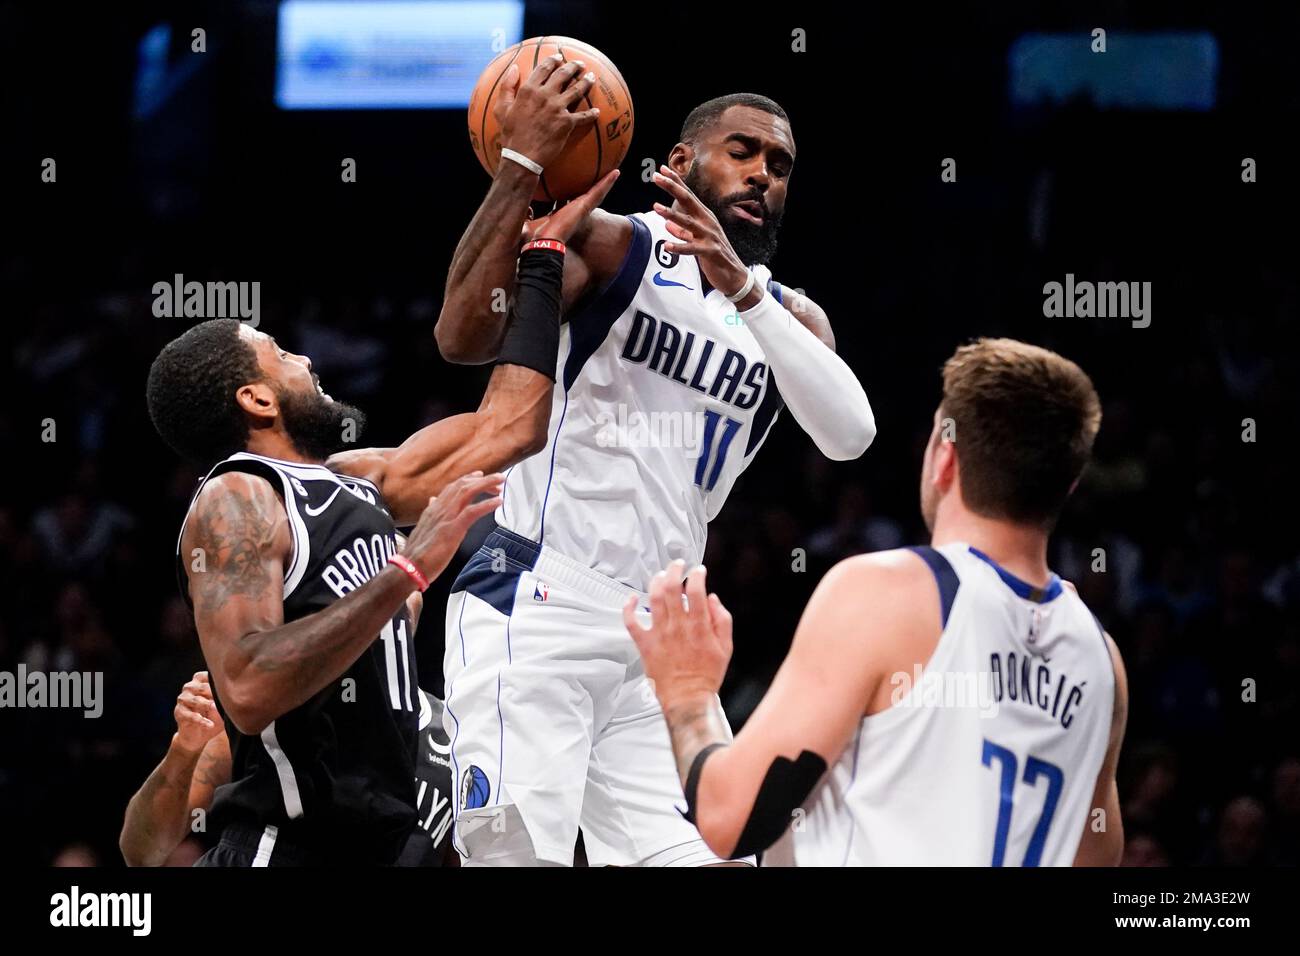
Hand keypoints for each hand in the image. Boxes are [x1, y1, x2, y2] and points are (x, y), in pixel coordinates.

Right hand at [173, 671, 223, 755]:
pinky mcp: (179, 712)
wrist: (199, 736)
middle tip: (225, 698)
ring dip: (206, 704)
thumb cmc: (214, 717)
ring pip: (195, 700)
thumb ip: (226, 701)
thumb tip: (232, 697)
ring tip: (215, 709)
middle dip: (213, 693)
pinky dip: (201, 720)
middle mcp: (190, 688)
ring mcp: (183, 699)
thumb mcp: (223, 708)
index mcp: (201, 682)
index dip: (219, 680)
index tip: (231, 684)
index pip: (208, 676)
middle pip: (202, 687)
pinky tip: (209, 724)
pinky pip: (190, 715)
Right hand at [400, 472, 503, 581]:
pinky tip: (497, 502)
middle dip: (482, 479)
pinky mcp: (452, 530)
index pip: (452, 487)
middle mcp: (439, 509)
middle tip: (498, 479)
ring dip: (486, 485)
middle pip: (462, 486)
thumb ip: (431, 513)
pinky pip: (471, 512)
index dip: (467, 479)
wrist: (409, 568)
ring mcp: (445, 518)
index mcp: (433, 509)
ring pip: (467, 493)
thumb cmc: (417, 553)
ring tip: (501, 483)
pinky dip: (486, 504)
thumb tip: (432, 501)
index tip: (480, 475)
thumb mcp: (424, 528)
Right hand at [497, 53, 599, 170]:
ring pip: (577, 90)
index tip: (559, 57)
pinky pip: (583, 116)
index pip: (544, 68)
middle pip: (563, 75)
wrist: (522, 156)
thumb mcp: (501, 109)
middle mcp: (545, 95)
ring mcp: (558, 108)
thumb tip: (514, 68)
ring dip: (586, 82)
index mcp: (529, 90)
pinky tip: (597, 112)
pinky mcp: (567, 123)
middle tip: (580, 64)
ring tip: (592, 77)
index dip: (553, 60)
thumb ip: (507, 86)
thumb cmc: (510, 134)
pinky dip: (591, 114)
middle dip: (573, 66)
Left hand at [522, 169, 619, 243]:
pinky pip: (598, 192)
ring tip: (613, 173)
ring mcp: (580, 210)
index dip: (565, 196)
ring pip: (595, 194)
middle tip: (595, 176)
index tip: (565, 188)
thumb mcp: (526, 222)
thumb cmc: (533, 239)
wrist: (542, 244)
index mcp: (558, 217)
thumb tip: (522, 206)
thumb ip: (524, 213)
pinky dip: (607, 182)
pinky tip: (616, 172)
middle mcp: (572, 213)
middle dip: (588, 188)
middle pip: (582, 198)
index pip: (563, 204)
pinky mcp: (585, 207)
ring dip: (604, 183)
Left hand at [623, 560, 733, 711]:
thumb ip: (722, 620)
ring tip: (661, 575)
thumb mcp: (726, 647)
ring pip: (653, 598)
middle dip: (674, 570)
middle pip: (671, 588)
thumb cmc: (708, 675)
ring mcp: (659, 635)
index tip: (698, 570)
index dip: (697, 575)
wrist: (687, 699)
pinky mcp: (645, 645)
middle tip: (678, 564)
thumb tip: (712, 598)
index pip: (695, 590)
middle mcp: (677, 627)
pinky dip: (629, 607)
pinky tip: (632, 598)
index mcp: (698, 626)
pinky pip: (631, 622)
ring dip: (656, 582)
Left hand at [651, 165, 751, 301]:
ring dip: (671, 215)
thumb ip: (683, 232)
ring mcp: (710, 236)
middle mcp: (707, 222)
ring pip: (688, 223)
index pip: (688, 195)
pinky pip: (692, 249)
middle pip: (688, 201)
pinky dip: (679, 247)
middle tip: (656, 177)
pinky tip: (666, 245)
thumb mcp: (697, 240)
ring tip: (656, 207)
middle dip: (672, 188)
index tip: (661, 169)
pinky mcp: (710, 252)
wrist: (734, 275)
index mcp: (704, 217)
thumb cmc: (715, 255)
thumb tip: (667, 224)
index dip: (675, 181)